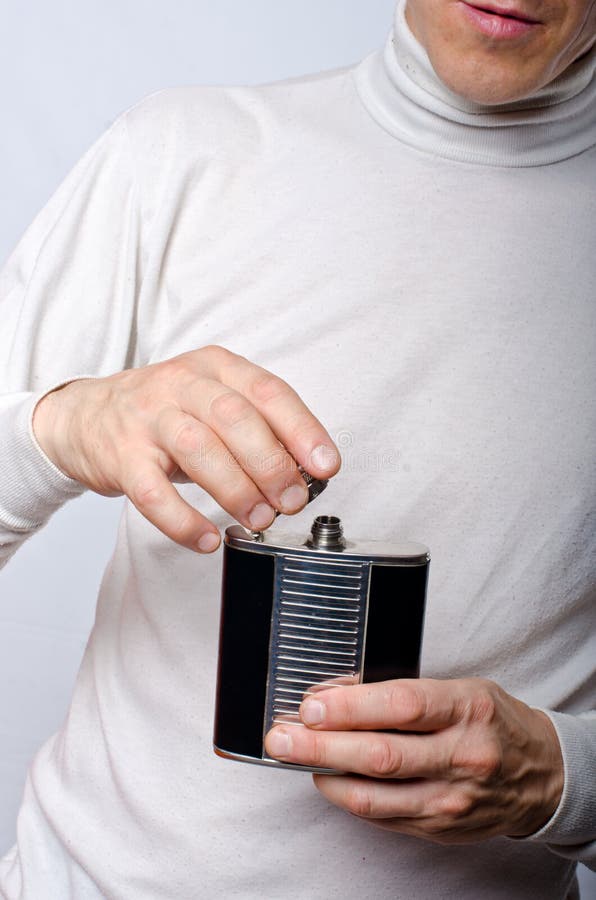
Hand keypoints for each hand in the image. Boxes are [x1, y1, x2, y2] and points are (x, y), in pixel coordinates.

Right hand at [32, 346, 339, 551]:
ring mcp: (148, 419)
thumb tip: (307, 470)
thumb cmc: (166, 412)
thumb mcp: (214, 402)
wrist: (88, 415)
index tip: (326, 465)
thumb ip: (259, 428)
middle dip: (271, 464)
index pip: (268, 392)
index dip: (302, 430)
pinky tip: (206, 539)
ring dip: (236, 490)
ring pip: (198, 450)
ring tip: (258, 518)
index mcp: (215, 368)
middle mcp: (181, 385)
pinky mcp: (122, 456)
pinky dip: (183, 521)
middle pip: (235, 418)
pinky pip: (153, 493)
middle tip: (292, 500)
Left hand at [264, 677, 563, 843]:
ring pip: (375, 796)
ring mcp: (452, 799)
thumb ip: (406, 693)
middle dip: (320, 745)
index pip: (401, 706)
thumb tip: (339, 695)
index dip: (350, 707)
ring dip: (325, 776)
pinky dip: (349, 797)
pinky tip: (329, 779)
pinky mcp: (441, 827)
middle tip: (282, 735)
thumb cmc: (491, 721)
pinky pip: (384, 817)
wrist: (540, 775)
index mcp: (467, 709)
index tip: (312, 704)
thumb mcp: (461, 689)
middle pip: (380, 754)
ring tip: (295, 757)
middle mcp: (462, 757)